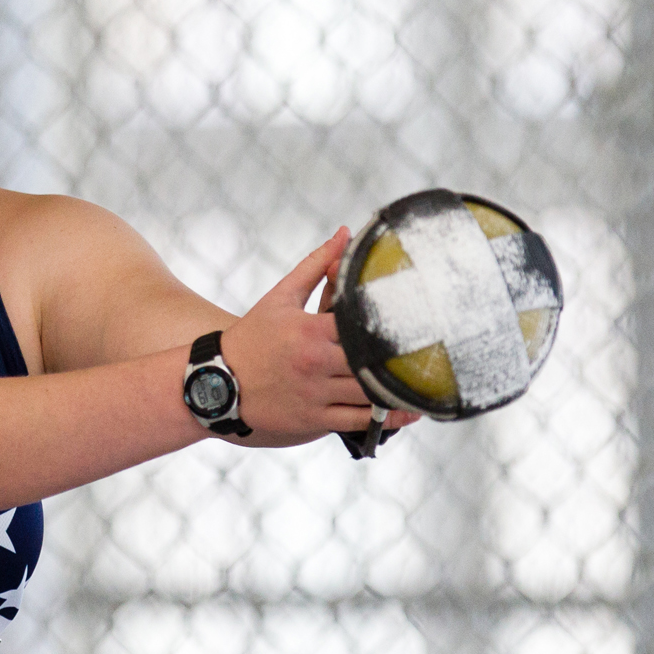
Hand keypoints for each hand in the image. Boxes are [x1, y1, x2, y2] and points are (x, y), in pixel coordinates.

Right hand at [218, 228, 418, 445]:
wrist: (216, 383)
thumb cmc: (252, 336)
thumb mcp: (280, 297)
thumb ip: (316, 266)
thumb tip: (344, 233)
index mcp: (311, 330)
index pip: (362, 325)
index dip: (393, 323)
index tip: (422, 318)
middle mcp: (316, 363)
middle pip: (372, 361)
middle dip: (402, 358)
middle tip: (437, 350)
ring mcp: (316, 394)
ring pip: (370, 394)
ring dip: (400, 390)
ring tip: (428, 381)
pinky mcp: (314, 419)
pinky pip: (358, 421)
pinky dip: (386, 417)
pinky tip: (408, 411)